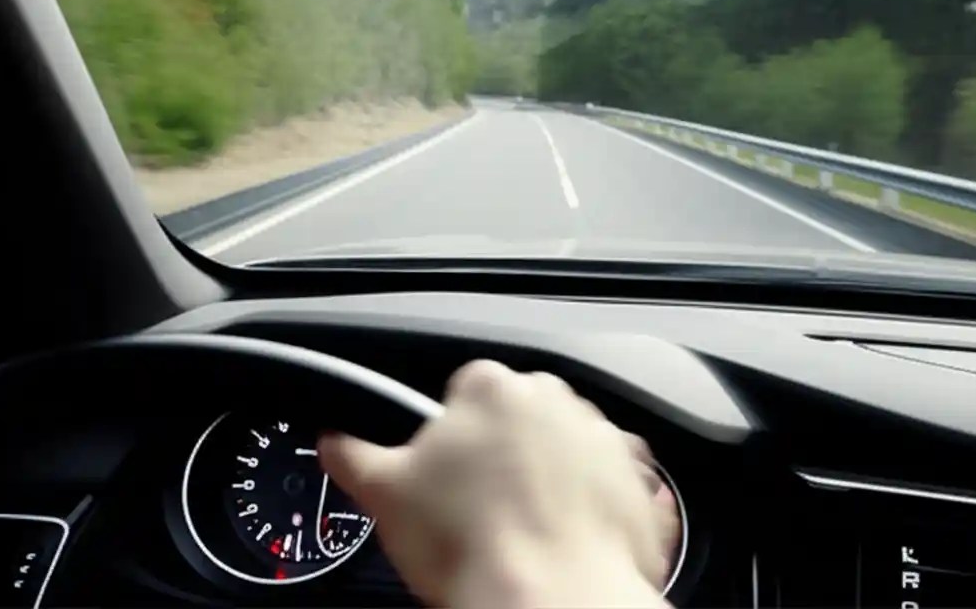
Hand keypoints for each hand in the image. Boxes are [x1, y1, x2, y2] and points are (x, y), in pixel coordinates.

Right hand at [320, 361, 677, 608]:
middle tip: (482, 505)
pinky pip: (616, 484)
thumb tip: (335, 441)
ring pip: (568, 447)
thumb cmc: (468, 545)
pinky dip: (598, 505)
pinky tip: (572, 538)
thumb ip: (353, 455)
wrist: (551, 601)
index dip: (449, 435)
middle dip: (505, 450)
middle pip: (520, 415)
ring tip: (527, 530)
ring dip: (552, 475)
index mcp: (489, 388)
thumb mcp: (385, 495)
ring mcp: (604, 438)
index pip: (462, 391)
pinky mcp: (640, 483)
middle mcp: (554, 399)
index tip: (446, 472)